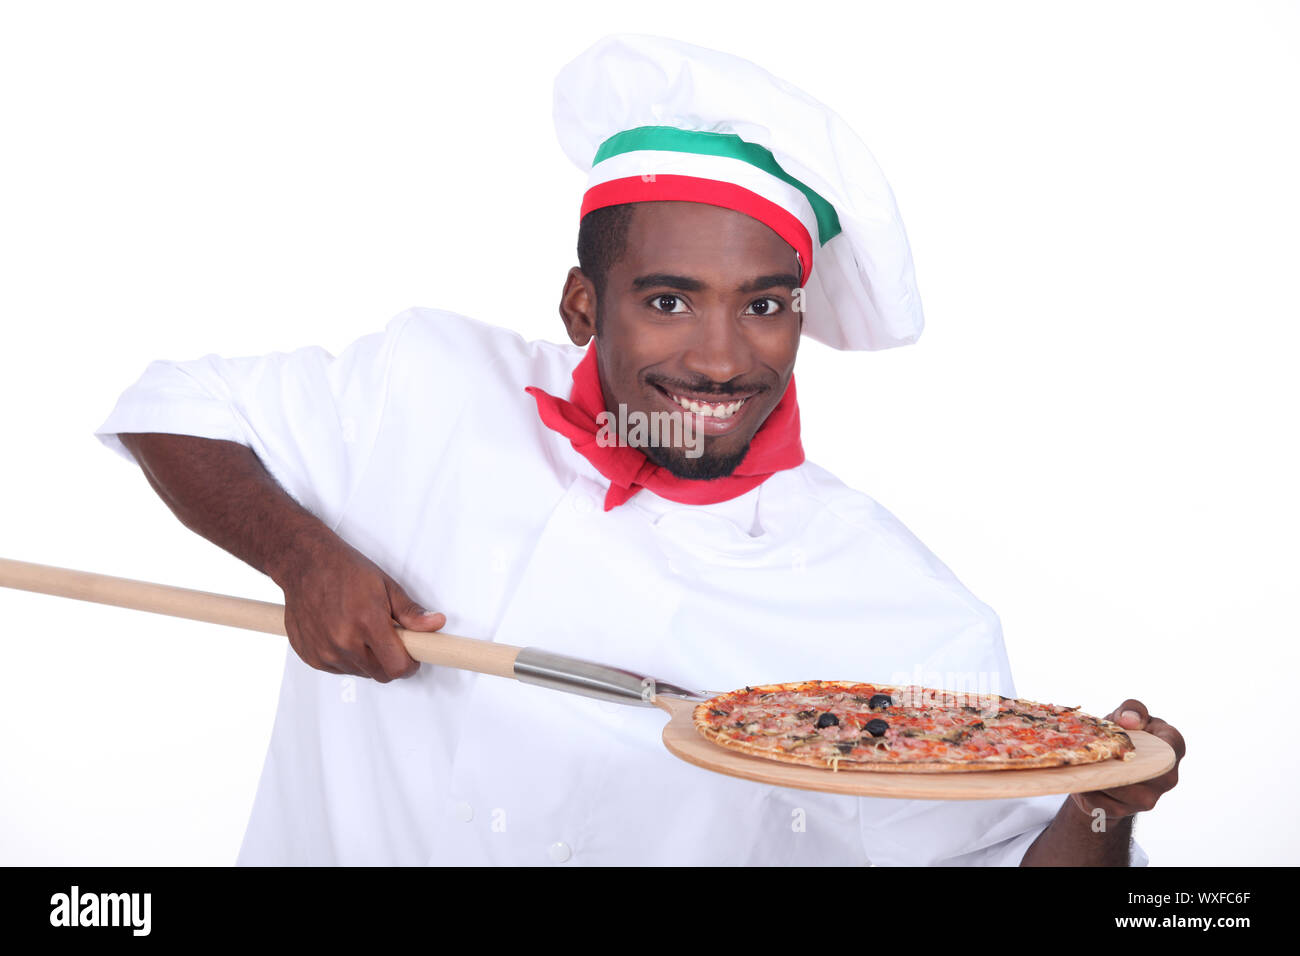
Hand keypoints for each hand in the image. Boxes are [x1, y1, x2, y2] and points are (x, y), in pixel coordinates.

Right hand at [273, 526, 445, 681]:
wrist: (305, 564)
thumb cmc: (345, 570)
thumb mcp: (386, 586)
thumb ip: (411, 613)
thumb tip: (435, 624)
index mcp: (367, 623)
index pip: (398, 666)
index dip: (410, 664)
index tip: (411, 656)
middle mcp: (344, 642)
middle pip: (381, 674)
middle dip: (390, 661)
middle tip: (387, 639)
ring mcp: (325, 652)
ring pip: (360, 673)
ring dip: (367, 660)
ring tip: (361, 631)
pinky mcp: (311, 657)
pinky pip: (339, 669)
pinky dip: (346, 658)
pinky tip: (343, 634)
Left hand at [1069, 699, 1185, 822]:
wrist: (1106, 763)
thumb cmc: (1123, 734)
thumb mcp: (1126, 715)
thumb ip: (1132, 709)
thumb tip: (1129, 721)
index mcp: (1171, 749)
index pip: (1173, 747)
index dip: (1153, 742)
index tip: (1128, 734)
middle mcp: (1166, 778)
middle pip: (1145, 774)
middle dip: (1119, 763)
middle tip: (1096, 753)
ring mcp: (1147, 798)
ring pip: (1123, 792)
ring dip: (1100, 778)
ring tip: (1083, 764)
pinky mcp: (1124, 811)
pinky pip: (1104, 804)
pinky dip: (1088, 791)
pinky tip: (1078, 779)